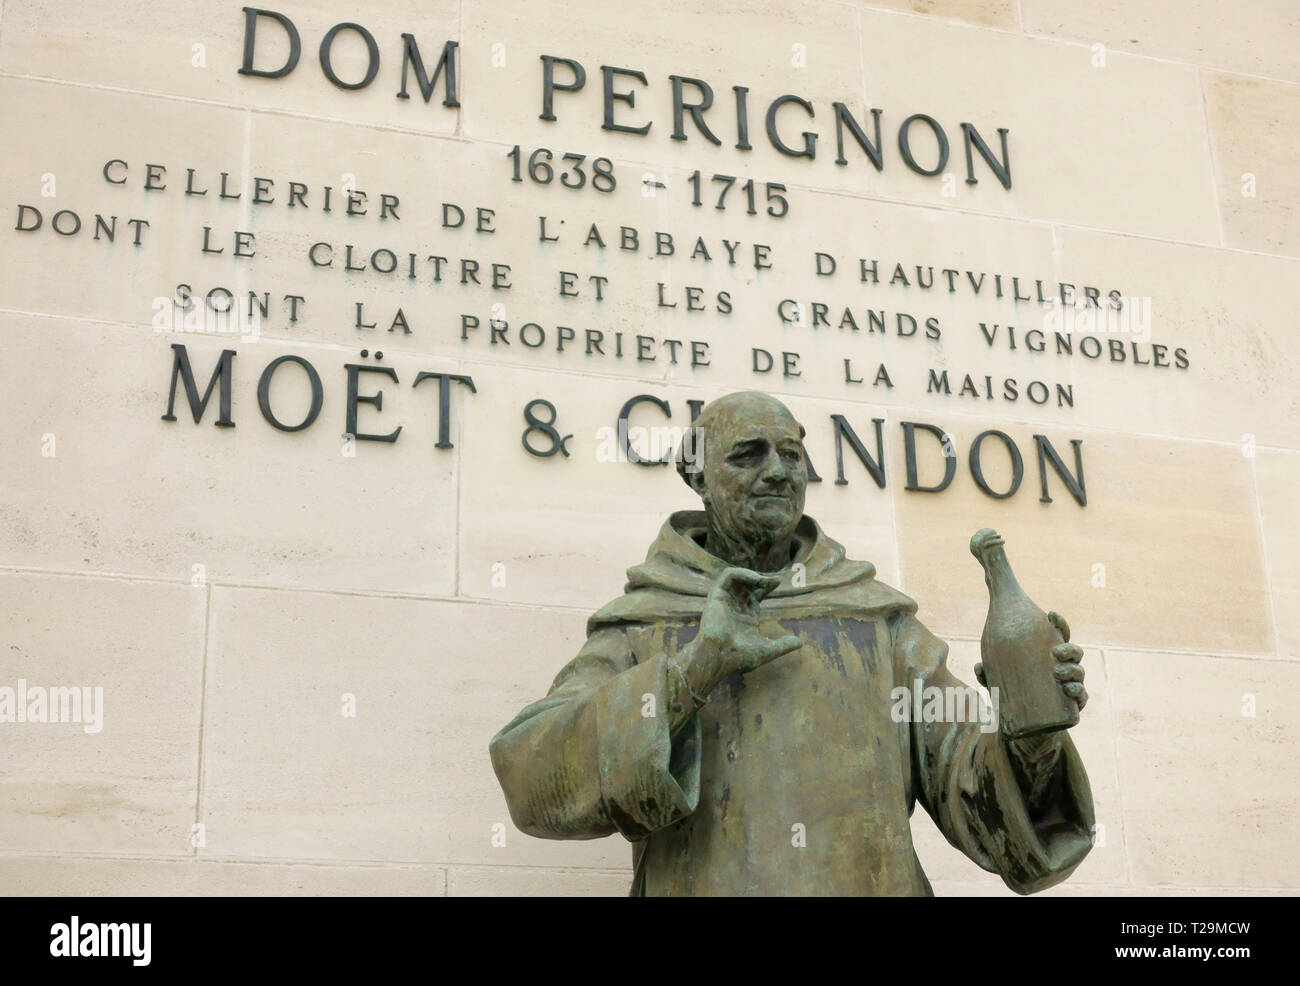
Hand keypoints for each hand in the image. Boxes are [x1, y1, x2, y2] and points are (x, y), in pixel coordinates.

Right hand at [681, 567, 801, 692]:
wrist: (721, 658)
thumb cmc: (740, 657)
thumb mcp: (767, 650)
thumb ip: (783, 645)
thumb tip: (800, 643)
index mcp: (746, 616)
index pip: (756, 594)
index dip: (767, 586)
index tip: (778, 581)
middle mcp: (735, 606)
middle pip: (748, 584)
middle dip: (761, 579)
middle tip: (775, 580)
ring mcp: (725, 600)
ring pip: (736, 577)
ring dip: (751, 574)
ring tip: (763, 580)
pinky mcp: (717, 596)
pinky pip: (728, 576)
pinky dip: (741, 573)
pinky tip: (755, 580)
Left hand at [974, 610, 1087, 713]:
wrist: (1027, 729)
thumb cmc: (1015, 697)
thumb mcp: (999, 683)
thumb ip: (987, 675)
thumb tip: (978, 666)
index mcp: (1049, 655)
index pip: (1059, 635)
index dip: (1059, 623)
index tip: (1051, 614)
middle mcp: (1063, 667)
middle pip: (1073, 652)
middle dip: (1068, 649)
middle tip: (1054, 652)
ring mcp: (1070, 685)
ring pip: (1079, 673)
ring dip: (1072, 671)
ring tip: (1058, 673)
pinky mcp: (1073, 705)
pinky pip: (1081, 697)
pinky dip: (1079, 692)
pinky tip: (1069, 690)